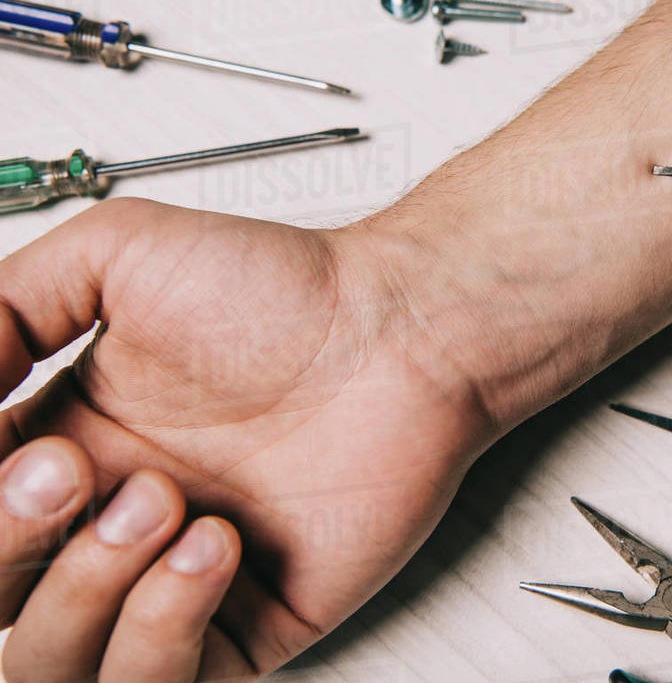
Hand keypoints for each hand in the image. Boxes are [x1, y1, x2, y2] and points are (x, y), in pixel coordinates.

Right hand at [0, 198, 491, 680]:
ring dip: (81, 594)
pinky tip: (212, 544)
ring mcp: (175, 583)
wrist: (402, 330)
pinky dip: (162, 627)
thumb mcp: (116, 258)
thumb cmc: (285, 291)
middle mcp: (111, 524)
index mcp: (66, 448)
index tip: (9, 444)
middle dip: (12, 538)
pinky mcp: (248, 624)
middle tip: (74, 467)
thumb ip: (4, 310)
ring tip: (162, 504)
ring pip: (54, 666)